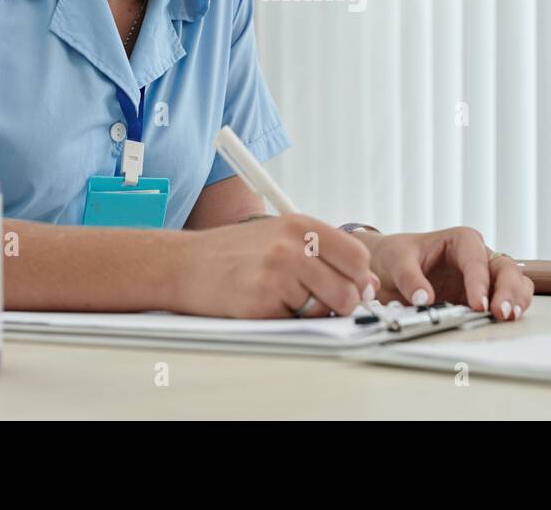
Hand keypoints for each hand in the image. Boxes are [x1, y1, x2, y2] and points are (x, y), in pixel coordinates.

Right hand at [172, 214, 379, 318]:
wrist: (184, 263)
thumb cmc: (234, 252)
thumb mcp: (281, 236)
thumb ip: (323, 253)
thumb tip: (366, 284)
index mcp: (302, 225)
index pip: (358, 257)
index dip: (360, 279)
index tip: (354, 288)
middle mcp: (292, 245)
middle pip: (349, 290)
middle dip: (341, 304)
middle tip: (319, 302)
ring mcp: (276, 274)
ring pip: (325, 311)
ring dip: (311, 314)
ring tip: (284, 299)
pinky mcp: (261, 302)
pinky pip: (295, 324)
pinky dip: (284, 322)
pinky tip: (263, 305)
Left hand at [366, 227, 532, 321]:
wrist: (390, 266)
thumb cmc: (398, 255)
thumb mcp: (397, 260)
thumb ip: (409, 278)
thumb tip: (424, 300)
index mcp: (461, 240)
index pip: (476, 259)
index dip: (479, 282)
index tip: (477, 304)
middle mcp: (478, 256)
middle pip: (506, 268)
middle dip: (507, 290)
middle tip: (499, 313)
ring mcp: (484, 276)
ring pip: (515, 282)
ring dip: (515, 300)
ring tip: (506, 318)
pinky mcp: (483, 295)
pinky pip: (508, 298)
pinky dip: (512, 308)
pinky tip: (505, 321)